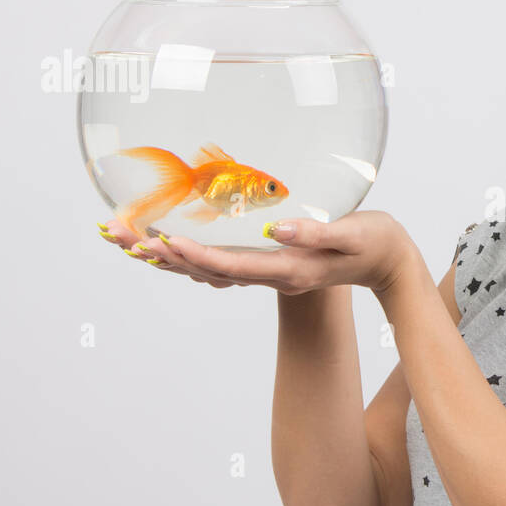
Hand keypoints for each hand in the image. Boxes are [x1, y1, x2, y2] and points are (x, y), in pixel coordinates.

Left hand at [95, 211, 417, 294]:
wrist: (388, 261)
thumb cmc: (375, 243)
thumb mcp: (354, 235)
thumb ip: (318, 233)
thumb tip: (278, 230)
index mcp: (289, 270)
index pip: (232, 266)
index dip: (196, 255)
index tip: (163, 241)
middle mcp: (271, 275)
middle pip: (205, 270)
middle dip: (161, 254)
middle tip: (117, 234)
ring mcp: (267, 272)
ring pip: (205, 269)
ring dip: (165, 256)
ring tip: (124, 238)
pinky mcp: (266, 264)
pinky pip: (217, 262)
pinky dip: (186, 253)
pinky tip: (165, 244)